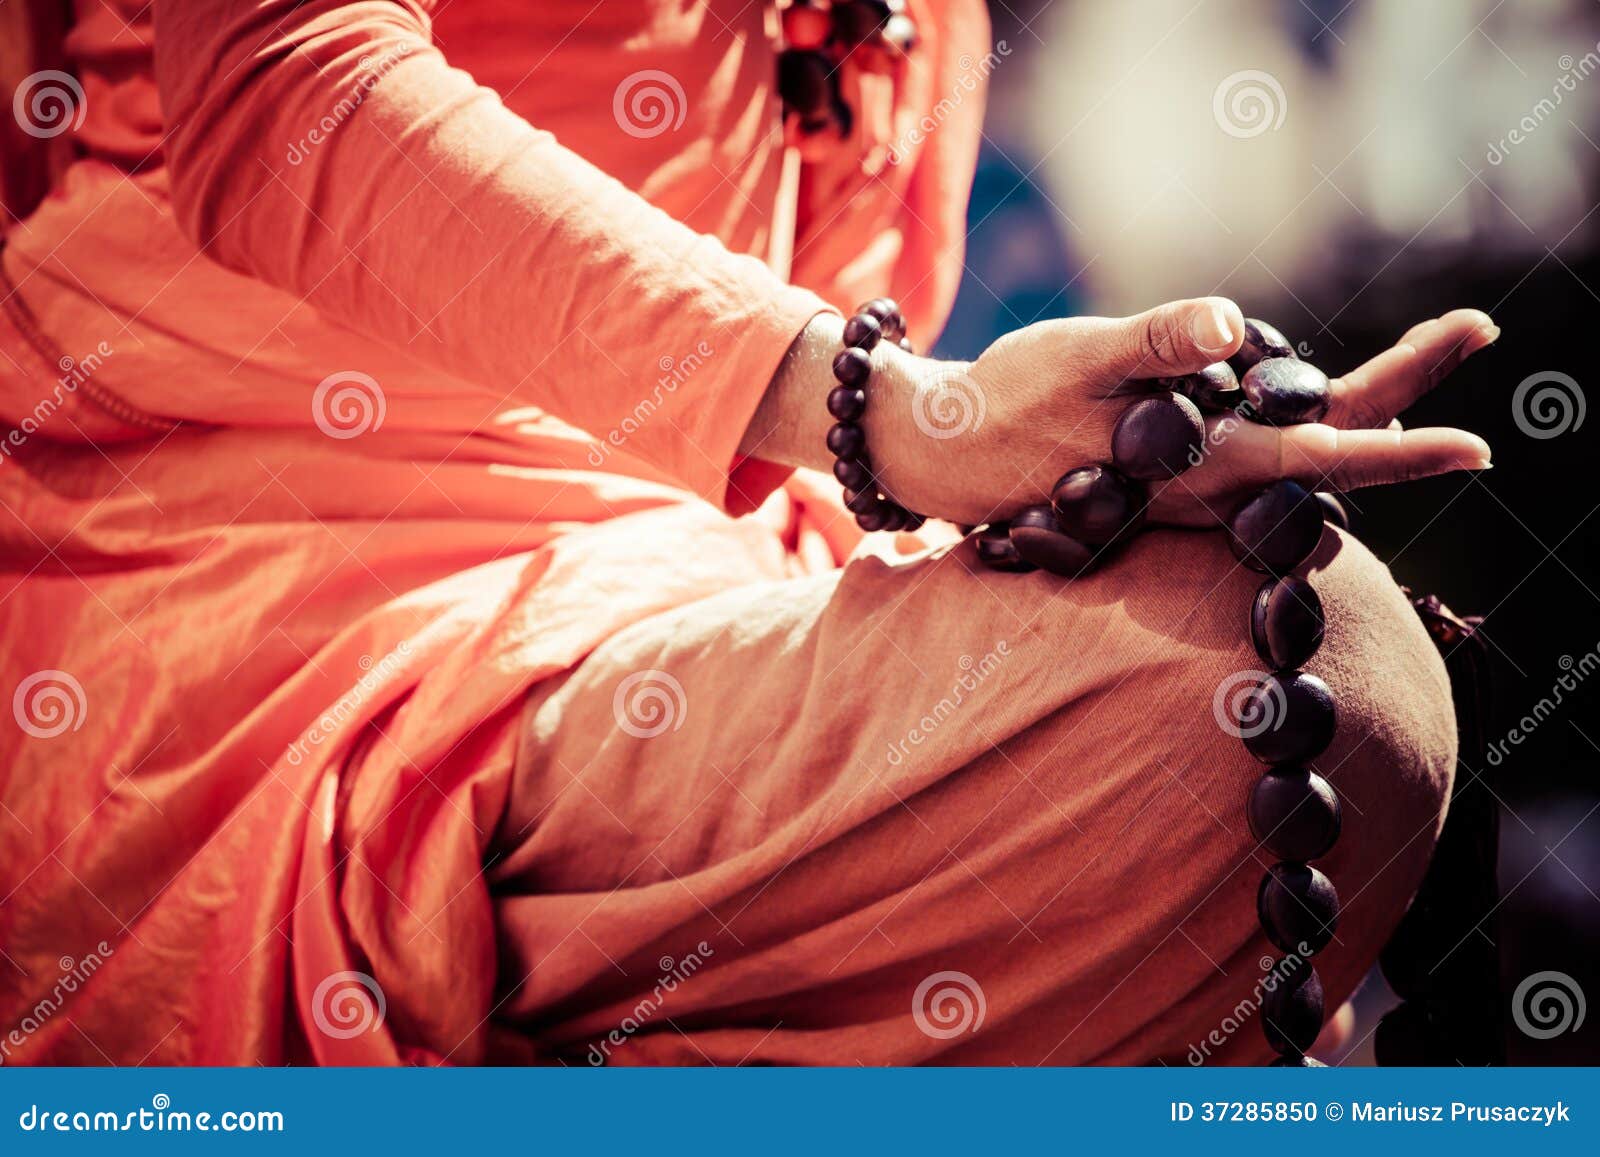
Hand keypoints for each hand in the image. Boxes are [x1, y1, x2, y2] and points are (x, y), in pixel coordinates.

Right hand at [866, 298, 1495, 526]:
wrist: (947, 454)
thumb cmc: (1007, 403)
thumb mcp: (1074, 360)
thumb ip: (1153, 342)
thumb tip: (1233, 323)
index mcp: (1202, 467)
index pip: (1323, 452)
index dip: (1400, 443)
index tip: (1476, 443)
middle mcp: (1213, 484)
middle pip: (1329, 442)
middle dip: (1403, 391)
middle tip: (1474, 328)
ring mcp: (1196, 478)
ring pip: (1296, 444)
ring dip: (1363, 401)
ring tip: (1425, 355)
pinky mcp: (1175, 464)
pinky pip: (1258, 442)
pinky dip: (1300, 411)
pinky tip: (1315, 390)